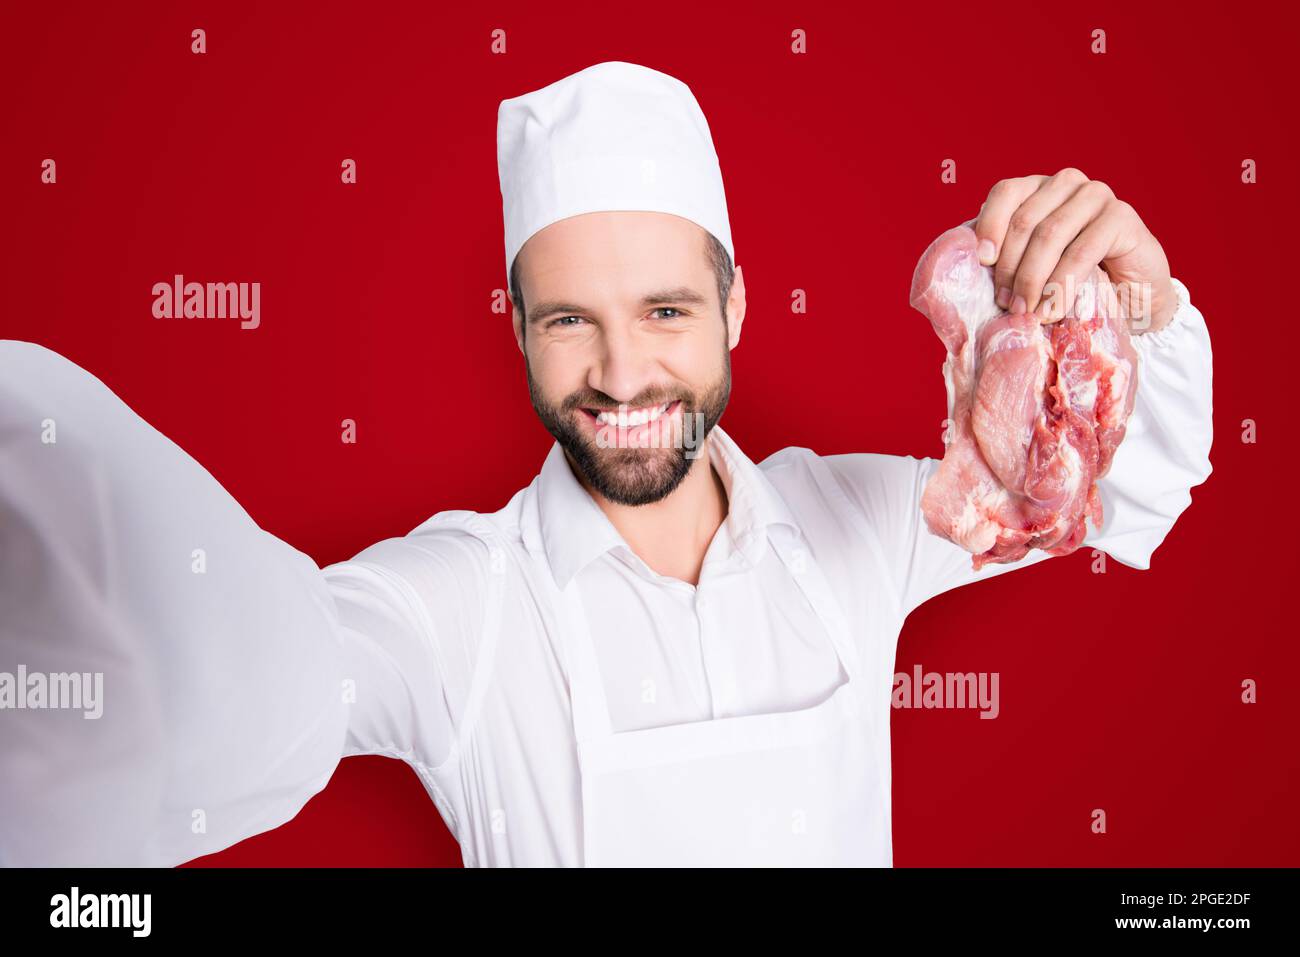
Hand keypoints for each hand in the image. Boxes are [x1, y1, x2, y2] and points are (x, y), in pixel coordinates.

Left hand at [972, 168, 1175, 333]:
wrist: (1132, 299)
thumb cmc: (1072, 284)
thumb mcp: (1033, 268)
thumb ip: (1005, 258)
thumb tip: (963, 267)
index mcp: (1038, 188)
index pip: (1005, 193)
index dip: (990, 225)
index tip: (983, 262)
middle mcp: (1066, 184)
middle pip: (1025, 219)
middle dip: (1010, 267)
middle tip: (1006, 304)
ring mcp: (1096, 196)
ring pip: (1050, 234)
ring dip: (1032, 279)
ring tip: (1026, 312)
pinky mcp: (1122, 217)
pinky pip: (1082, 250)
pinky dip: (1062, 284)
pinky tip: (1053, 310)